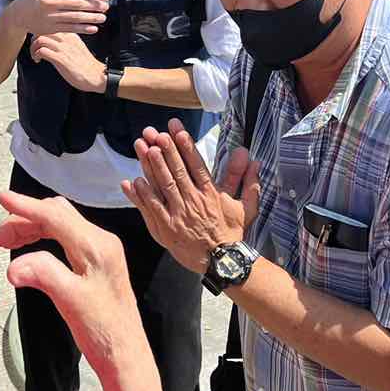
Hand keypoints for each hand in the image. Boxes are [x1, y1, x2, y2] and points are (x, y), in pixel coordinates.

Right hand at [0, 192, 139, 367]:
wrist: (125, 354)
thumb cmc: (103, 331)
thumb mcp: (71, 302)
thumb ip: (43, 275)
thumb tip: (13, 266)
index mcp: (96, 247)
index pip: (55, 216)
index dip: (26, 207)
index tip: (2, 198)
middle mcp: (100, 242)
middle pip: (55, 216)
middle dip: (23, 220)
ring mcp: (100, 251)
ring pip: (59, 226)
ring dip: (30, 229)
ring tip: (5, 243)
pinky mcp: (96, 263)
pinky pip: (65, 239)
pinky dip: (42, 239)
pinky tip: (28, 251)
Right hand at [9, 0, 107, 37]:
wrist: (19, 14)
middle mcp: (50, 2)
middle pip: (77, 4)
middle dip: (94, 6)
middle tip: (106, 7)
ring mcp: (49, 16)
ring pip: (75, 17)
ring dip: (91, 18)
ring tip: (102, 18)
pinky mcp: (49, 28)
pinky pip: (70, 29)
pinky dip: (83, 29)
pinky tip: (93, 28)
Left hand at [30, 32, 105, 93]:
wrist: (97, 76)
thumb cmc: (86, 64)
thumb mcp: (77, 46)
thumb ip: (67, 41)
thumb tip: (55, 40)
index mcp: (70, 34)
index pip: (50, 25)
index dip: (40, 32)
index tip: (39, 41)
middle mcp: (66, 39)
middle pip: (42, 30)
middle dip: (34, 39)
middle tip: (34, 48)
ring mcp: (63, 49)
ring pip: (40, 39)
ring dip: (33, 47)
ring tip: (35, 55)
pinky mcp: (61, 59)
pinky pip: (42, 51)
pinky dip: (36, 55)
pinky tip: (38, 60)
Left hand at [121, 121, 258, 275]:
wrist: (222, 261)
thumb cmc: (232, 233)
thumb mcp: (245, 206)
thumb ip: (248, 181)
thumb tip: (255, 160)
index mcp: (211, 194)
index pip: (197, 165)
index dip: (186, 146)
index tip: (176, 130)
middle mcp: (194, 202)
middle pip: (178, 172)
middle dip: (166, 151)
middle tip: (156, 133)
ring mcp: (179, 215)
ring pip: (164, 187)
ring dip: (153, 167)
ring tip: (143, 148)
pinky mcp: (166, 229)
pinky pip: (153, 209)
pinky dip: (143, 196)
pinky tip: (134, 181)